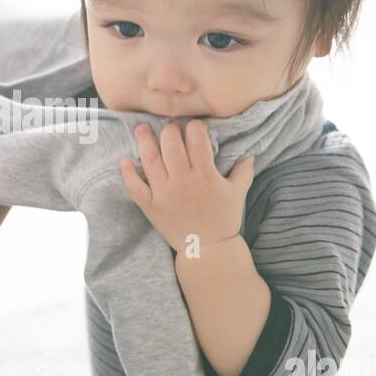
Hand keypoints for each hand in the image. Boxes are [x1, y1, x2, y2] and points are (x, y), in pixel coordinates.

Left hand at [119, 119, 253, 254]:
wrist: (207, 249)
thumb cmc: (223, 219)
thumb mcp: (238, 193)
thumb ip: (243, 171)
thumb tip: (250, 153)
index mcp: (205, 175)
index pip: (197, 139)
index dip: (195, 127)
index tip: (195, 126)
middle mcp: (183, 181)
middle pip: (171, 144)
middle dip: (170, 130)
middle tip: (171, 128)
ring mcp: (164, 193)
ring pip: (150, 159)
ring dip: (144, 140)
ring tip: (142, 129)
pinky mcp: (150, 206)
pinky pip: (134, 187)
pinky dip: (128, 172)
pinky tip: (125, 160)